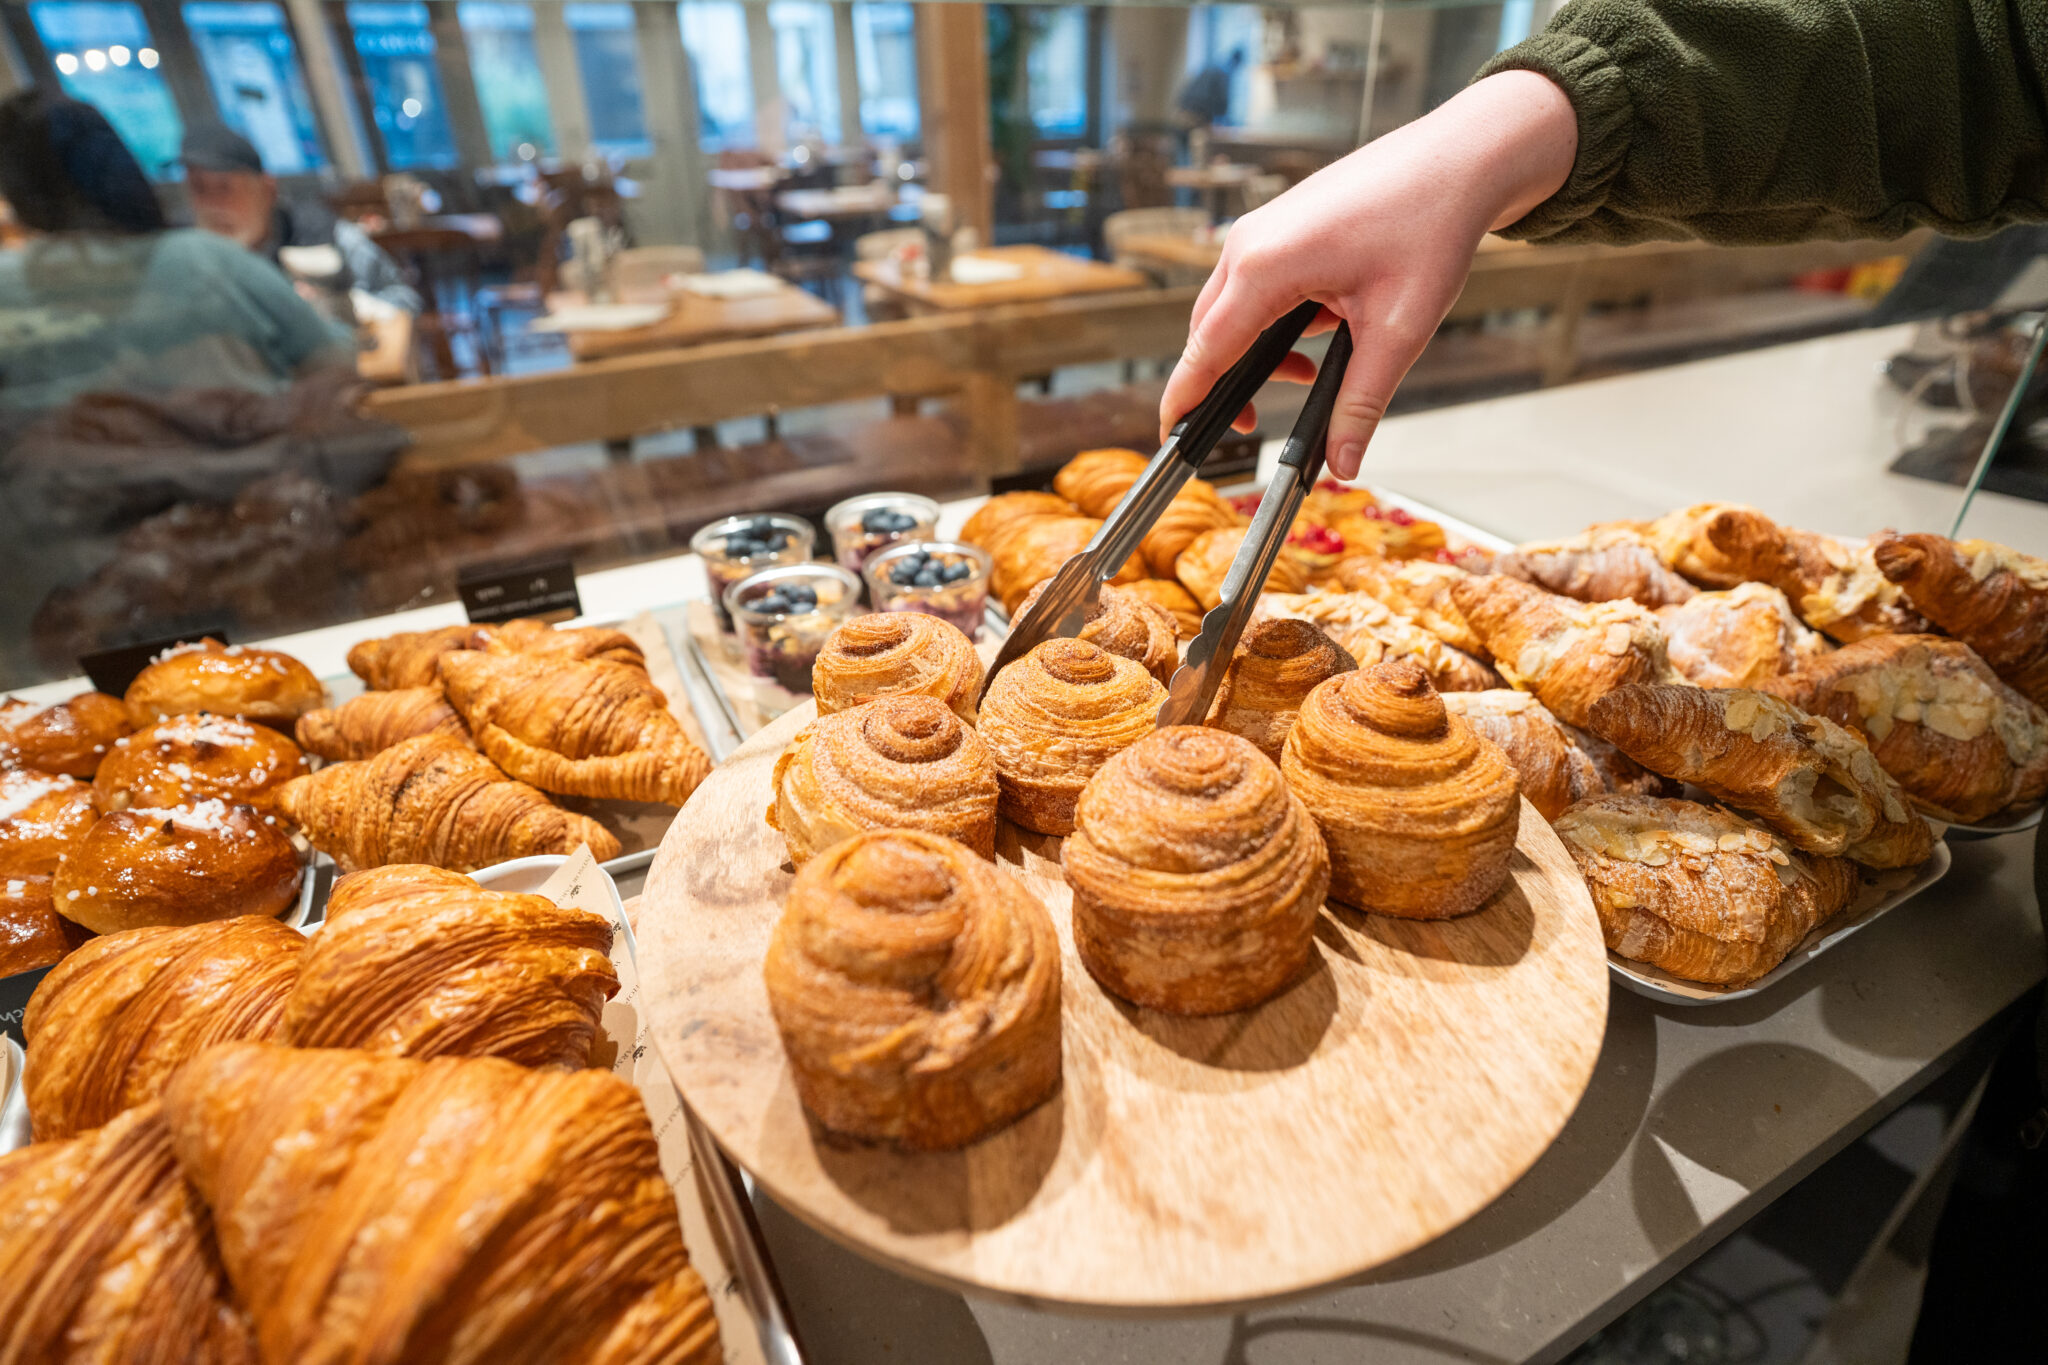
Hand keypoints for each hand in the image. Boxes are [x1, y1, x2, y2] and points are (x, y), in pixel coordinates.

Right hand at [1158, 71, 1577, 479]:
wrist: (1462, 157)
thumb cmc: (1432, 222)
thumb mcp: (1398, 329)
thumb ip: (1361, 401)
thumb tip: (1342, 460)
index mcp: (1265, 266)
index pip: (1204, 351)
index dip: (1184, 400)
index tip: (1172, 437)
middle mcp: (1250, 243)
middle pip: (1209, 333)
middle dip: (1229, 381)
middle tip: (1255, 420)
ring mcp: (1261, 228)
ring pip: (1232, 309)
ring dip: (1259, 350)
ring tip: (1310, 373)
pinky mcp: (1279, 224)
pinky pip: (1254, 284)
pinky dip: (1275, 320)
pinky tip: (1322, 329)